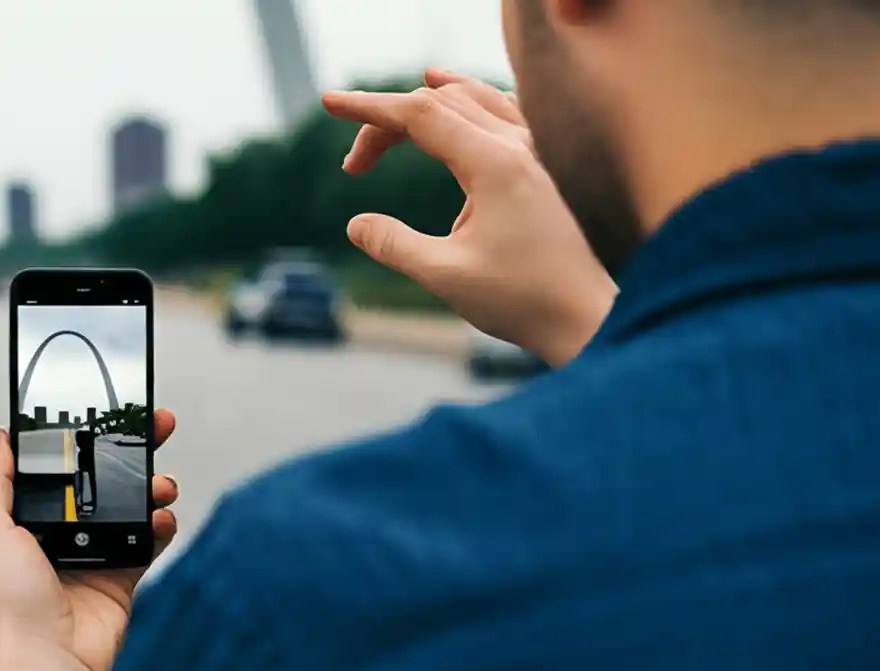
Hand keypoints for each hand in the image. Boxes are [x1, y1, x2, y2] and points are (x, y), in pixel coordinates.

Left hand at [0, 410, 179, 670]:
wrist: (48, 656)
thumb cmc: (9, 605)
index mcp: (26, 516)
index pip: (58, 462)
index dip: (82, 434)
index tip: (104, 411)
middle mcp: (62, 528)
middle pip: (103, 474)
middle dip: (131, 447)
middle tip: (154, 425)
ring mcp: (96, 548)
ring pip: (133, 501)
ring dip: (152, 484)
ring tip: (159, 483)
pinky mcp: (124, 570)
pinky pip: (150, 538)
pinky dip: (161, 524)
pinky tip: (159, 518)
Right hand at [322, 69, 617, 366]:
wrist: (593, 318)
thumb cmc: (526, 301)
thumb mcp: (446, 276)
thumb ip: (394, 245)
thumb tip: (357, 225)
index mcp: (495, 164)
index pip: (419, 113)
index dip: (368, 108)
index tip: (330, 103)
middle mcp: (522, 144)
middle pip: (440, 103)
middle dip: (388, 123)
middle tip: (355, 167)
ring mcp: (541, 150)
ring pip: (475, 98)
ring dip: (427, 105)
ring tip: (392, 118)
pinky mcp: (551, 164)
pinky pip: (507, 110)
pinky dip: (472, 102)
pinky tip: (464, 104)